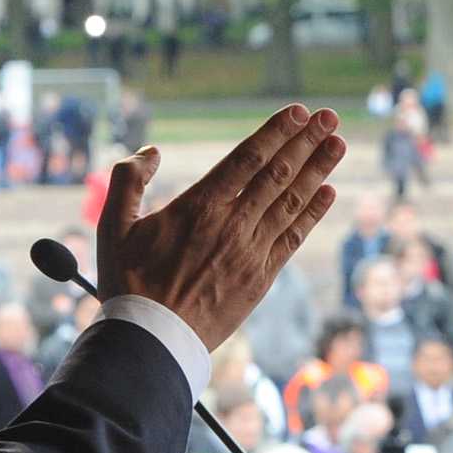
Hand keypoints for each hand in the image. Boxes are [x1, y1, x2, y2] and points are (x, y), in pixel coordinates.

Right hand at [95, 107, 343, 350]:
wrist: (152, 340)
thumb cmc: (129, 283)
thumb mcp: (113, 226)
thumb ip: (127, 181)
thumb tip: (151, 151)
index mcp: (198, 206)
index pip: (247, 158)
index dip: (277, 132)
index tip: (299, 112)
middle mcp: (231, 223)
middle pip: (277, 173)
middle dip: (306, 142)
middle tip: (331, 117)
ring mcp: (250, 251)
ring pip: (291, 202)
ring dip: (318, 170)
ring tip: (339, 144)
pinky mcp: (260, 278)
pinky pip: (292, 238)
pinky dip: (312, 213)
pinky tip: (328, 193)